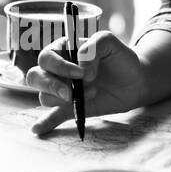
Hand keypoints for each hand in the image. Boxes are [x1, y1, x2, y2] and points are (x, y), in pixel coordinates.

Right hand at [26, 31, 147, 136]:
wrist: (135, 81)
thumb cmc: (120, 58)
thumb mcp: (110, 42)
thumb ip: (93, 47)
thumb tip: (82, 68)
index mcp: (63, 50)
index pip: (47, 57)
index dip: (60, 66)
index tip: (82, 73)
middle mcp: (57, 70)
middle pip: (35, 76)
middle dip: (51, 86)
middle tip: (71, 93)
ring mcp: (63, 90)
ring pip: (43, 96)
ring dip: (63, 100)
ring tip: (91, 94)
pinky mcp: (70, 108)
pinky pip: (52, 116)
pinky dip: (44, 123)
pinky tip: (38, 129)